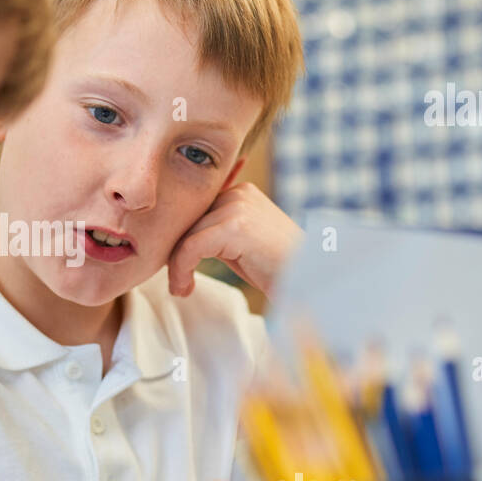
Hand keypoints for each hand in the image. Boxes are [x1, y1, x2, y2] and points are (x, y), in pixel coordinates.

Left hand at [166, 182, 301, 298]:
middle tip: (178, 282)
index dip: (180, 241)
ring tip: (182, 289)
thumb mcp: (238, 245)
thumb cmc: (274, 269)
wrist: (308, 280)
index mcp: (240, 192)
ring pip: (186, 236)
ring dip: (177, 267)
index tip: (179, 270)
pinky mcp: (234, 227)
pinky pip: (191, 248)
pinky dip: (182, 271)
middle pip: (188, 222)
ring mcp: (237, 207)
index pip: (194, 213)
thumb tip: (173, 241)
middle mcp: (239, 193)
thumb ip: (212, 235)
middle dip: (177, 254)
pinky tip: (185, 288)